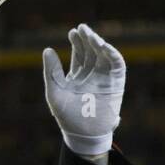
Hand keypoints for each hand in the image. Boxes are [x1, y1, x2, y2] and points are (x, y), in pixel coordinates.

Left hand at [43, 23, 125, 155]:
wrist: (83, 135)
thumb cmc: (67, 117)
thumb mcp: (55, 92)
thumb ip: (51, 72)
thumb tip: (46, 49)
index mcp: (78, 76)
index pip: (79, 54)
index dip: (77, 42)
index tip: (72, 32)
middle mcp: (92, 75)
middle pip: (92, 51)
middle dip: (88, 39)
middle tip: (82, 28)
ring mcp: (105, 78)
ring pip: (104, 55)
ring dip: (99, 44)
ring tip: (92, 36)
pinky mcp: (116, 84)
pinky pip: (117, 65)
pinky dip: (113, 54)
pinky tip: (104, 46)